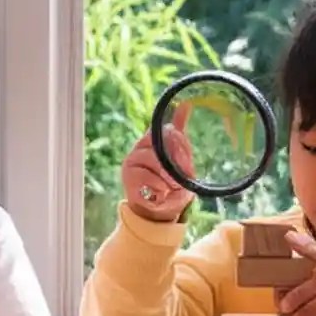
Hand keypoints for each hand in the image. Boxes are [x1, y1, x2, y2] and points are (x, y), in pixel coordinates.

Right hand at [122, 102, 195, 222]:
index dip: (181, 145)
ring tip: (172, 186)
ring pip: (155, 159)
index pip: (168, 130)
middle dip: (178, 161)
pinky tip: (161, 192)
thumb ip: (180, 137)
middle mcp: (140, 146)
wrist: (158, 211)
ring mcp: (132, 160)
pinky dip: (159, 186)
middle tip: (183, 177)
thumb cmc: (171, 183)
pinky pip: (147, 176)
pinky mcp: (127, 176)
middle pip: (162, 142)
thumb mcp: (181, 160)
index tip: (187, 163)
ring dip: (169, 176)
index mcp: (153, 139)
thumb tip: (186, 103)